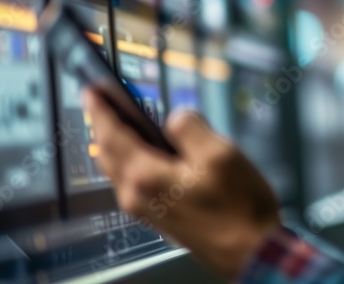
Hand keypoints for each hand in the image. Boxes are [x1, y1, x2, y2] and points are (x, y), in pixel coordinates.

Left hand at [82, 88, 280, 278]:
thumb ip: (190, 127)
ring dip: (118, 145)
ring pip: (120, 171)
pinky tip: (150, 155)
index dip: (100, 109)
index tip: (92, 91)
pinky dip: (133, 162)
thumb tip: (176, 118)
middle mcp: (137, 196)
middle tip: (104, 104)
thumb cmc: (239, 208)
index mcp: (146, 176)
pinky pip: (135, 184)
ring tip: (126, 124)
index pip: (112, 135)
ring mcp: (147, 211)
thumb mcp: (220, 154)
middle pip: (109, 154)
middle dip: (104, 126)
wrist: (251, 252)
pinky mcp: (161, 219)